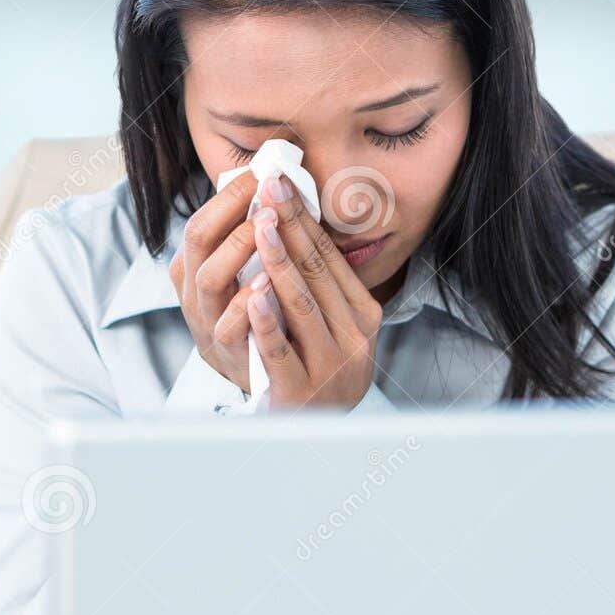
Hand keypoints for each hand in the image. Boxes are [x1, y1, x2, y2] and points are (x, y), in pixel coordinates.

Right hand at [168, 170, 262, 390]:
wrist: (266, 391)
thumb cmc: (262, 323)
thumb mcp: (246, 280)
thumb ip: (252, 243)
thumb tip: (275, 186)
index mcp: (196, 273)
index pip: (201, 223)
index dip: (228, 196)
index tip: (259, 173)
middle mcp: (197, 296)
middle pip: (198, 243)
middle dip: (231, 213)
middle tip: (266, 193)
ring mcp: (211, 326)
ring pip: (210, 281)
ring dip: (237, 248)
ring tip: (266, 224)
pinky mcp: (233, 357)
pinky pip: (231, 328)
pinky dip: (247, 304)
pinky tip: (268, 283)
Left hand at [245, 174, 383, 409]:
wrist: (322, 431)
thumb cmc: (319, 366)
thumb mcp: (331, 323)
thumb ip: (317, 282)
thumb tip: (288, 219)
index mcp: (361, 314)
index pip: (328, 257)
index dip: (302, 218)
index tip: (280, 182)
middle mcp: (352, 337)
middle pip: (317, 273)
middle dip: (289, 227)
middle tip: (268, 189)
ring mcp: (329, 365)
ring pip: (301, 305)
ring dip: (278, 262)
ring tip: (259, 227)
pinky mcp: (301, 390)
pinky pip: (280, 349)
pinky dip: (267, 320)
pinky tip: (252, 294)